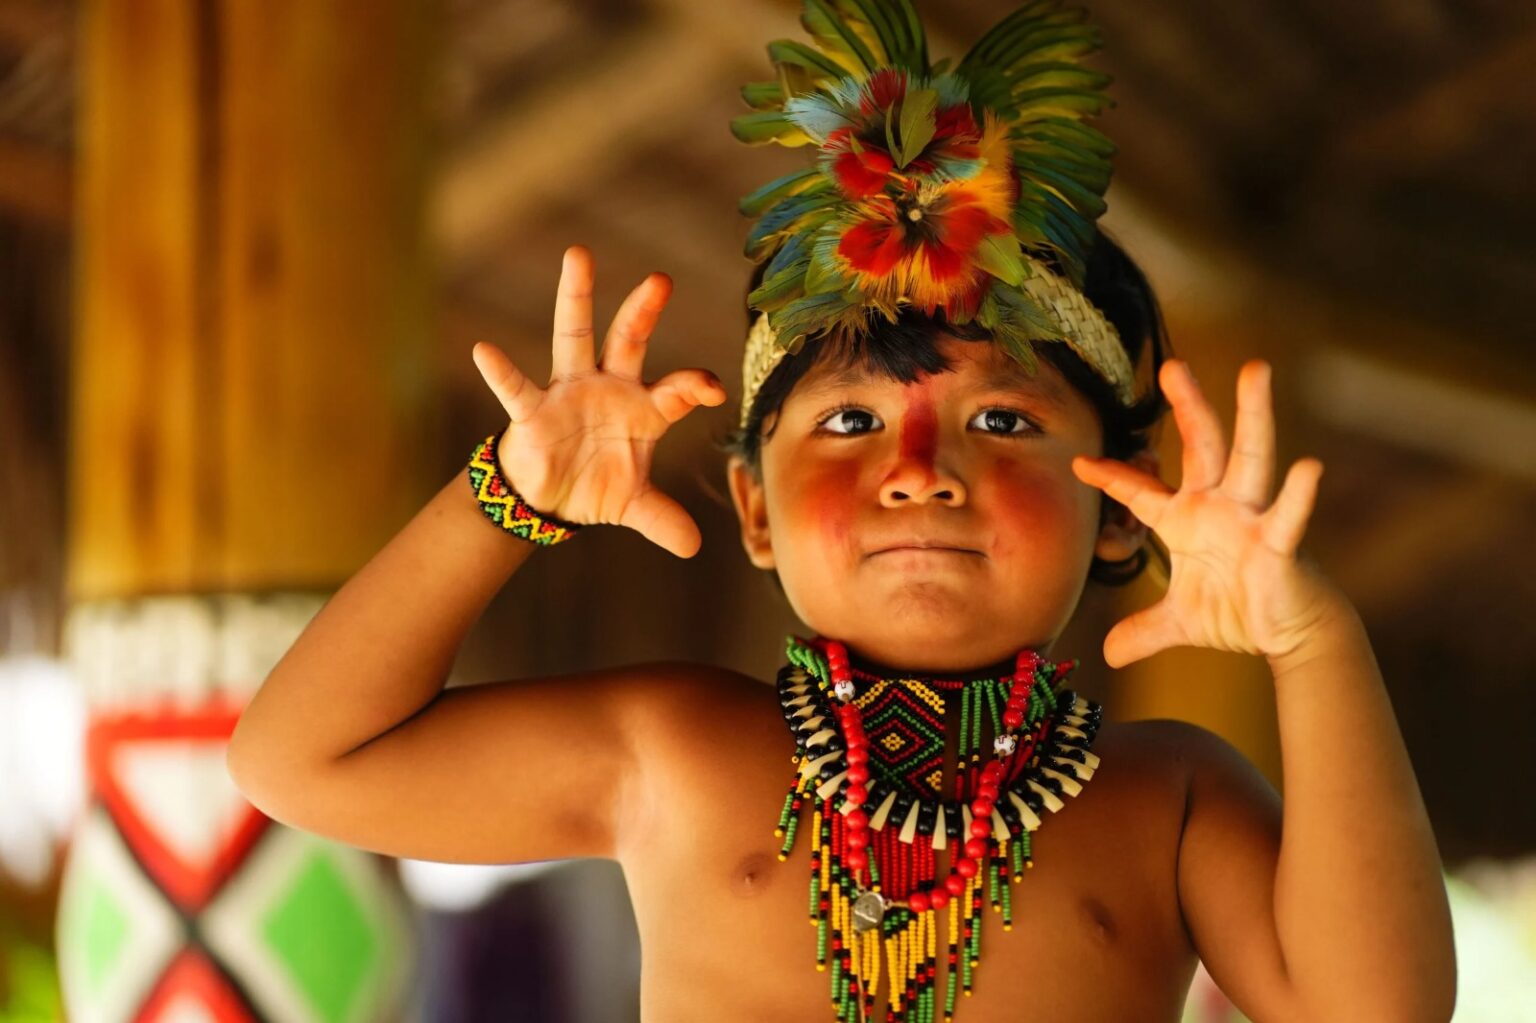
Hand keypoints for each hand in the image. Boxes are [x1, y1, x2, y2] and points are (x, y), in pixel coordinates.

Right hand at [471, 245, 726, 557]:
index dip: (694, 385)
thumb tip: (692, 546)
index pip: (676, 390)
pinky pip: (516, 388)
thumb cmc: (598, 487)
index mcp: (644, 409)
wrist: (550, 498)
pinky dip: (500, 372)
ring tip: (580, 256)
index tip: (712, 387)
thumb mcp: (634, 507)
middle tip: (660, 279)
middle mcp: (610, 387)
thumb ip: (663, 521)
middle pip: (629, 341)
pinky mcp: (533, 409)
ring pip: (575, 336)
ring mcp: (570, 391)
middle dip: (643, 312)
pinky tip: (484, 350)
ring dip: (577, 298)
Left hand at [1071, 359, 1338, 666]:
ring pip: (1251, 457)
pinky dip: (1298, 495)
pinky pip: (1289, 517)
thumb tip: (1109, 655)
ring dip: (1254, 414)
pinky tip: (1309, 466)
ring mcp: (1252, 518)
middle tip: (1172, 366)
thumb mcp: (1179, 623)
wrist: (1291, 633)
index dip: (1113, 478)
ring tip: (1255, 370)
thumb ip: (1144, 631)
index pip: (1141, 492)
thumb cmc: (1238, 612)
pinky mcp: (1281, 543)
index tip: (1079, 462)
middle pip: (1201, 446)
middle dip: (1188, 406)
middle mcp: (1219, 506)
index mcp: (1186, 519)